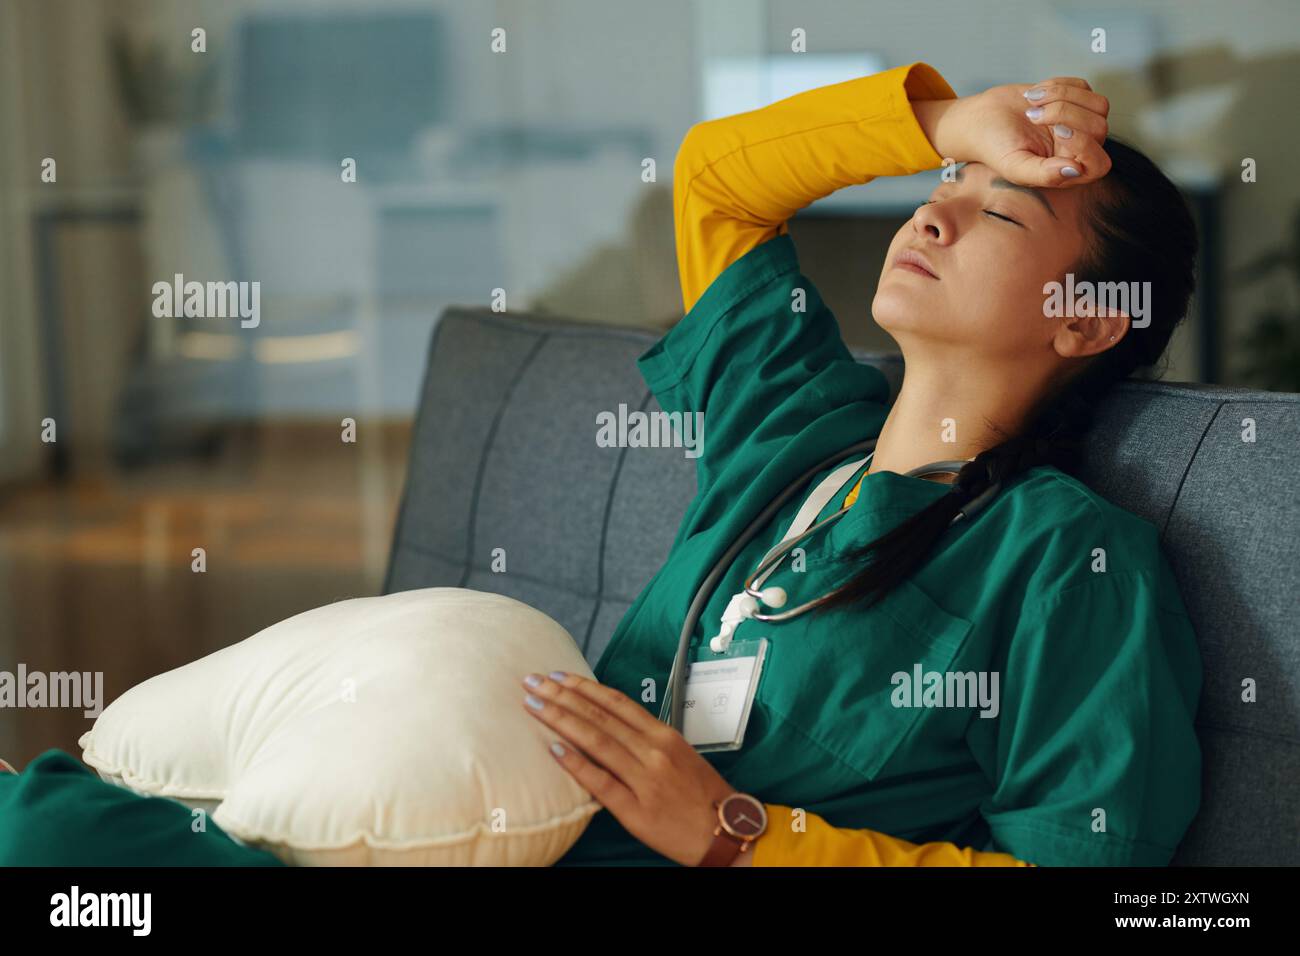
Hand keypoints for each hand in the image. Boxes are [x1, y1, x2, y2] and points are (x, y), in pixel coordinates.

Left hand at [520, 670, 738, 866]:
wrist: (726, 832)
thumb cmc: (703, 795)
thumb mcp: (680, 755)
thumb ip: (647, 740)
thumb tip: (610, 725)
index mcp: (663, 736)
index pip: (617, 703)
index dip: (585, 687)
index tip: (559, 675)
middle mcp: (653, 751)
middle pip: (600, 716)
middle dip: (562, 696)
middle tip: (533, 681)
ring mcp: (644, 779)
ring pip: (597, 741)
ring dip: (561, 719)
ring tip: (534, 705)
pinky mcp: (636, 810)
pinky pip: (601, 782)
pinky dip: (576, 763)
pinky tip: (553, 749)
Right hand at [913, 77, 1110, 186]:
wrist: (981, 119)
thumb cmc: (994, 148)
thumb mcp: (1014, 167)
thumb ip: (1043, 174)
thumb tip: (1075, 170)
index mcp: (1067, 171)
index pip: (1099, 164)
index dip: (1084, 145)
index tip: (1058, 132)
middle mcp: (1079, 148)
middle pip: (1099, 128)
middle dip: (1066, 115)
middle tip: (1033, 115)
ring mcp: (1080, 123)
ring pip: (1098, 105)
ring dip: (1064, 97)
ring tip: (1033, 102)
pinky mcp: (1076, 99)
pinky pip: (1084, 87)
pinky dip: (1058, 85)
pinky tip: (1035, 95)